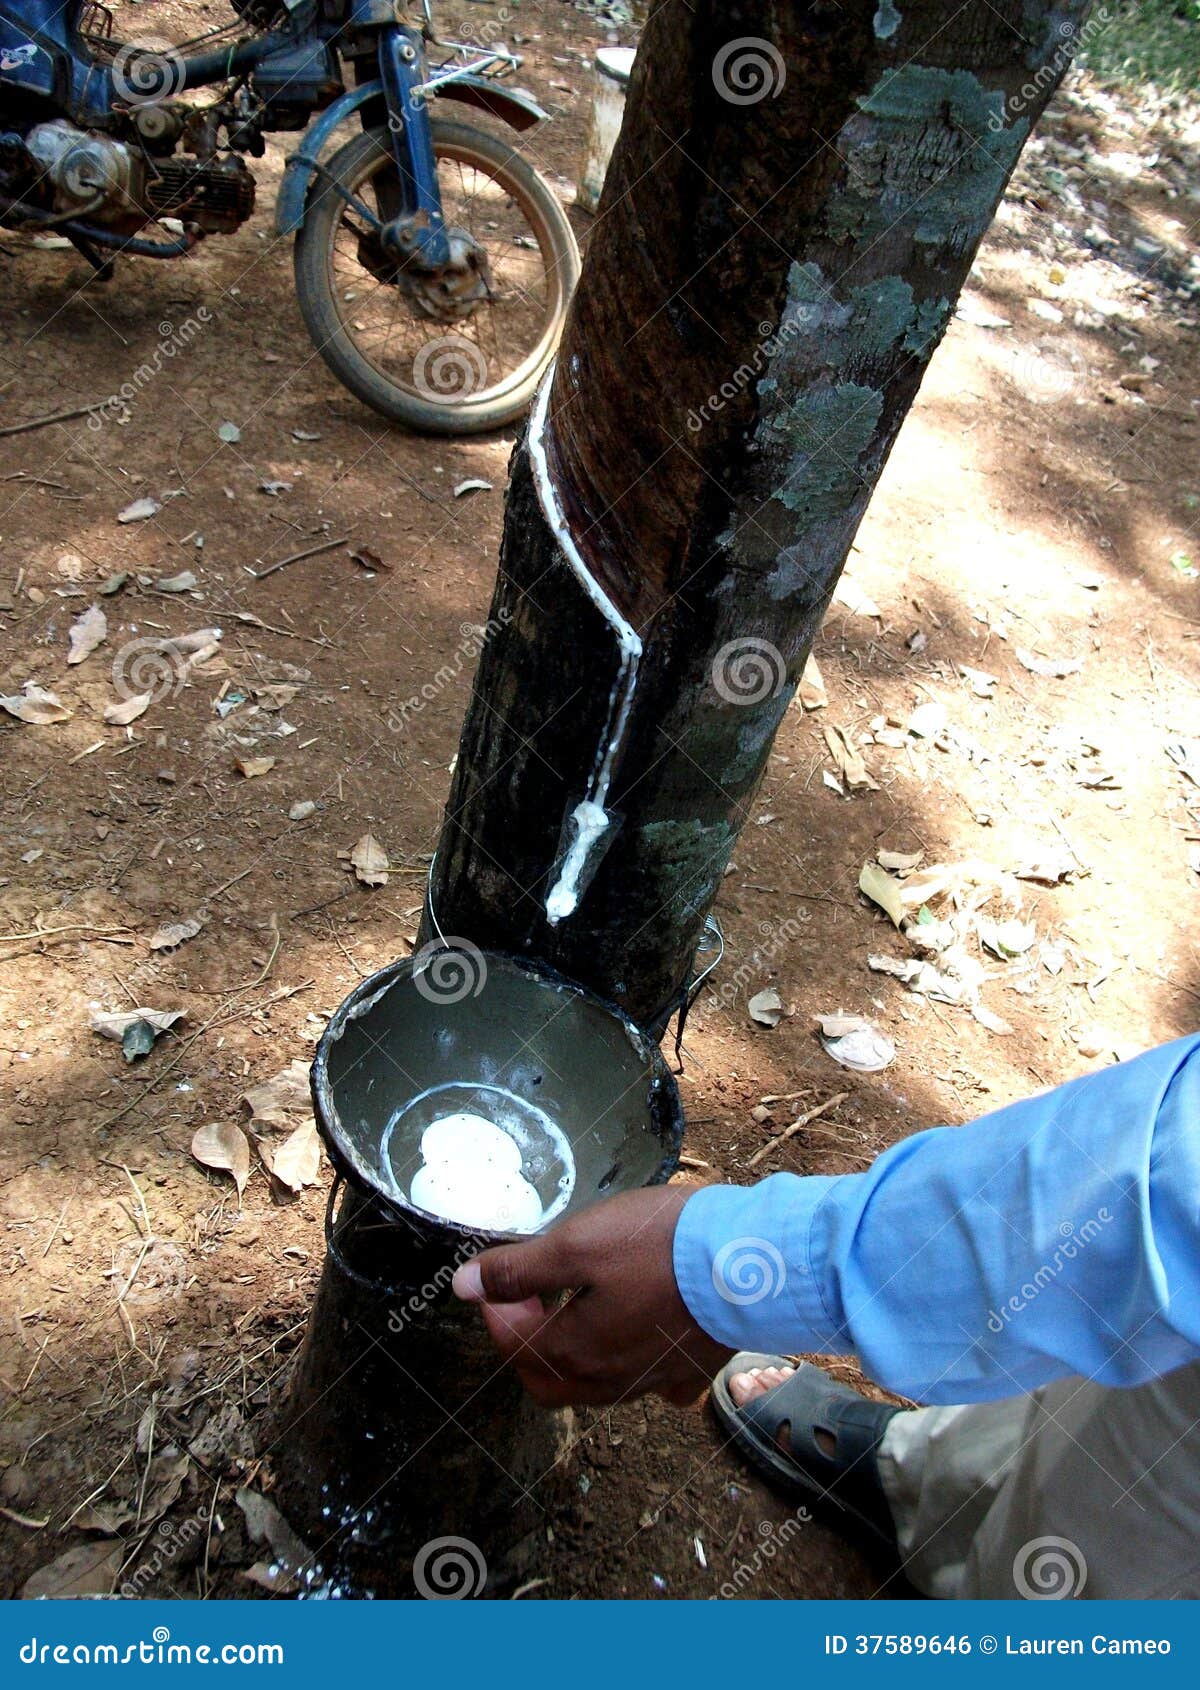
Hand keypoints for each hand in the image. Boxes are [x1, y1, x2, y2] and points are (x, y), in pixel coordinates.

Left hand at [452, 1185, 731, 1407]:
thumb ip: (517, 1269)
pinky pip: (646, 1381)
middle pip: (548, 1379)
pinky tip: (634, 1334)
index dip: (495, 1309)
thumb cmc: (661, 1248)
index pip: (513, 1344)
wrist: (753, 1263)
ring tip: (574, 1305)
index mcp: (575, 1353)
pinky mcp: (689, 1372)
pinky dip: (627, 1363)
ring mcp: (652, 1383)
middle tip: (524, 1298)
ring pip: (593, 1384)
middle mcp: (609, 1382)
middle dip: (525, 1342)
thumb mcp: (576, 1244)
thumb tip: (463, 1286)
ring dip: (570, 1352)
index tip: (494, 1277)